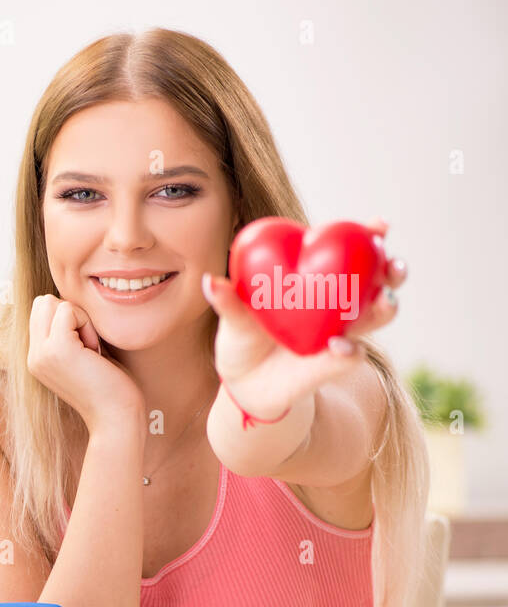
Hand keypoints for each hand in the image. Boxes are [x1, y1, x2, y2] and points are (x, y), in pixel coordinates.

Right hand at [26, 294, 144, 436]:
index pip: (40, 311)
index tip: (86, 347)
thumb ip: (69, 335)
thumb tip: (68, 303)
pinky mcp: (57, 350)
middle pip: (42, 302)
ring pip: (54, 303)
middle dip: (71, 314)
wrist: (115, 418)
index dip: (68, 318)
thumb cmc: (110, 388)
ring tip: (91, 351)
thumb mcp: (82, 357)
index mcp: (37, 358)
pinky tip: (95, 352)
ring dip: (80, 319)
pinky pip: (68, 310)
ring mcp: (41, 353)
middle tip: (89, 345)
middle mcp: (33, 356)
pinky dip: (87, 324)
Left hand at [207, 218, 404, 418]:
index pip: (351, 250)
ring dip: (385, 307)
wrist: (245, 382)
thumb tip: (211, 281)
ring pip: (377, 316)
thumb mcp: (233, 318)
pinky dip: (347, 350)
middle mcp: (340, 303)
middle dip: (393, 269)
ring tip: (384, 300)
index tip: (381, 224)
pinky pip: (350, 355)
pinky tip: (338, 345)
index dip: (371, 234)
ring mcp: (343, 332)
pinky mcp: (335, 363)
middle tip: (392, 264)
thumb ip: (228, 301)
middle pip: (380, 280)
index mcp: (319, 278)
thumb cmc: (243, 337)